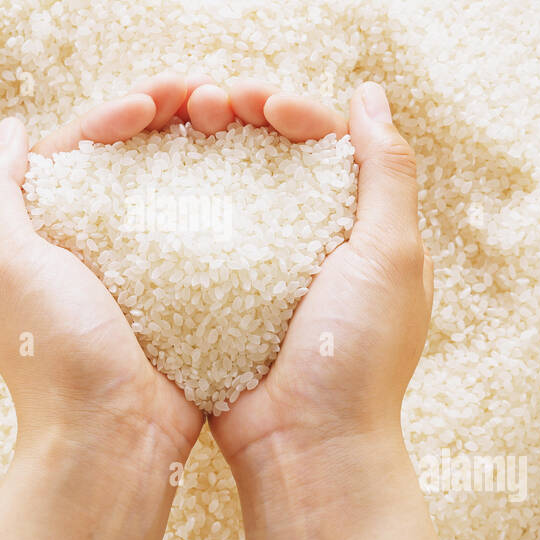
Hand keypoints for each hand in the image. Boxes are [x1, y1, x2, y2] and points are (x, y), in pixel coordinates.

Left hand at [0, 73, 209, 464]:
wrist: (112, 437)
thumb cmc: (52, 350)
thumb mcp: (2, 261)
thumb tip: (9, 127)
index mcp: (38, 232)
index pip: (78, 148)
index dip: (116, 113)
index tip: (156, 100)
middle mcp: (85, 244)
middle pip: (129, 159)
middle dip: (165, 117)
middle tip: (205, 93)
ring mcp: (137, 268)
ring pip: (169, 185)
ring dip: (197, 145)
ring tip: (233, 116)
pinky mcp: (180, 291)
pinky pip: (201, 227)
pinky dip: (221, 193)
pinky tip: (250, 168)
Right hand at [203, 80, 432, 467]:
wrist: (302, 447)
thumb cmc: (356, 355)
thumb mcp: (391, 255)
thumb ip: (386, 172)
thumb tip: (370, 92)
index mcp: (358, 227)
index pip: (324, 142)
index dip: (291, 108)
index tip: (258, 102)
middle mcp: (307, 240)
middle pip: (268, 154)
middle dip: (237, 116)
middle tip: (204, 102)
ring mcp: (257, 268)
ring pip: (224, 185)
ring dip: (200, 146)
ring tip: (170, 122)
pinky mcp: (214, 294)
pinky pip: (192, 233)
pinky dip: (172, 197)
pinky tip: (147, 173)